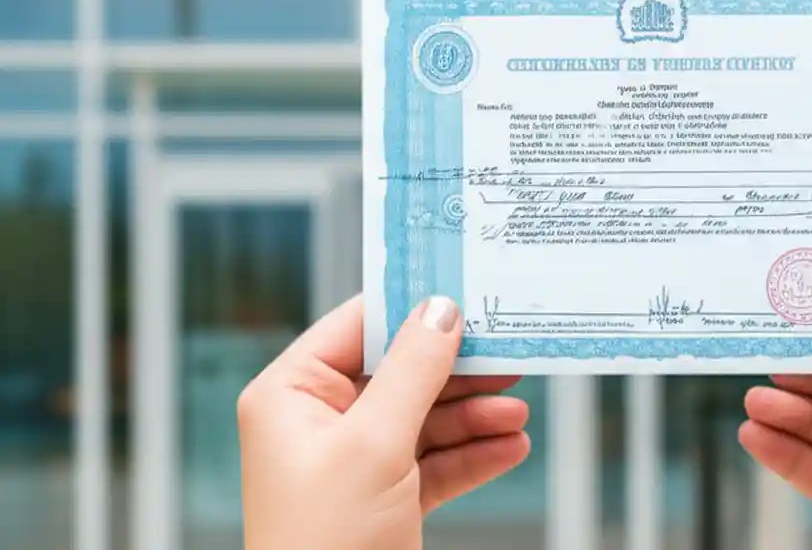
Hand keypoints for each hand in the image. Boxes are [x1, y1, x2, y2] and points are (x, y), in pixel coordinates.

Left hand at [238, 295, 530, 549]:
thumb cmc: (323, 544)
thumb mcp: (374, 444)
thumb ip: (413, 372)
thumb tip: (441, 312)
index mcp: (291, 396)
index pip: (358, 327)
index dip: (411, 307)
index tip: (464, 290)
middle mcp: (318, 423)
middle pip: (401, 372)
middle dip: (458, 370)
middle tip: (508, 353)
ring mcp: (352, 463)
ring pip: (424, 419)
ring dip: (473, 416)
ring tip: (517, 413)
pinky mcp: (382, 499)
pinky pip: (433, 463)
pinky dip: (472, 456)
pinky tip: (510, 448)